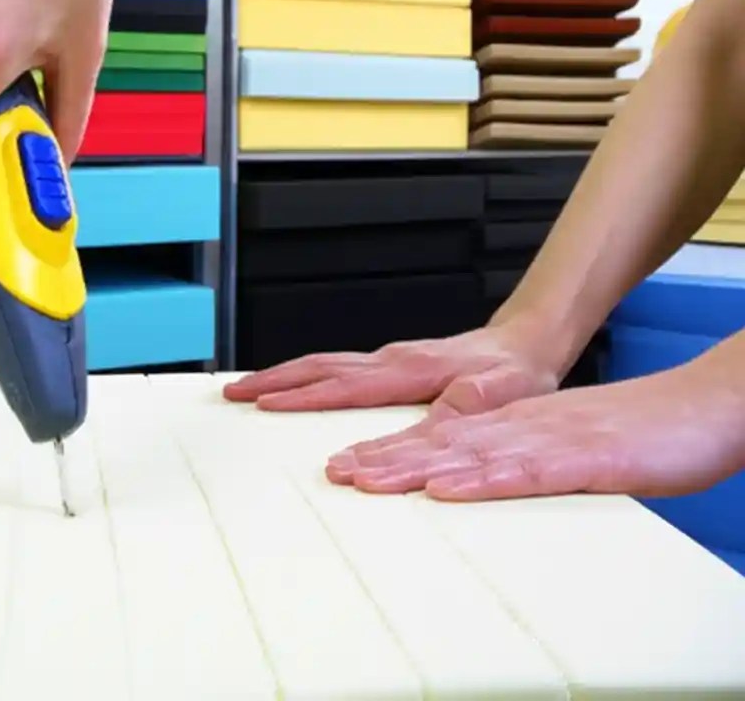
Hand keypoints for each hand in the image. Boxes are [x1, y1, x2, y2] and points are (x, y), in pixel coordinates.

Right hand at [224, 317, 568, 424]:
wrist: (526, 344)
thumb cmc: (515, 373)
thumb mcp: (500, 394)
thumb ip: (466, 405)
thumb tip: (441, 415)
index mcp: (407, 370)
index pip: (343, 384)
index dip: (302, 396)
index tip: (265, 404)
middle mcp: (389, 360)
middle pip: (318, 367)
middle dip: (272, 379)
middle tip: (232, 393)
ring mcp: (386, 359)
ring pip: (322, 363)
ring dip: (282, 376)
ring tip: (247, 389)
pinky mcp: (388, 365)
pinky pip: (336, 367)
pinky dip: (304, 375)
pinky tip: (295, 386)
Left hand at [324, 359, 744, 500]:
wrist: (703, 405)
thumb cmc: (640, 432)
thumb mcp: (568, 444)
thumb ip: (523, 457)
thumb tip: (479, 474)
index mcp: (518, 426)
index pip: (443, 438)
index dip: (392, 451)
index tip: (347, 464)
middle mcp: (522, 429)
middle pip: (441, 444)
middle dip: (383, 458)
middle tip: (334, 471)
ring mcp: (550, 442)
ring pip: (468, 455)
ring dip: (412, 467)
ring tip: (364, 478)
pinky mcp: (584, 462)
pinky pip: (524, 474)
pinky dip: (480, 481)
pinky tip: (444, 489)